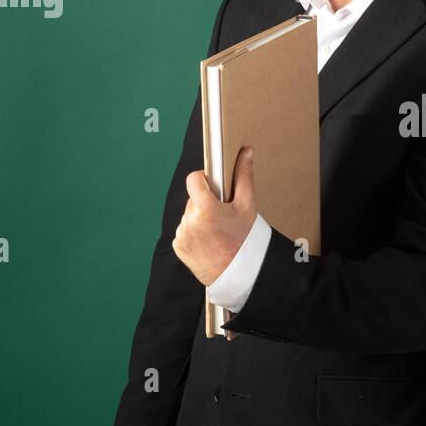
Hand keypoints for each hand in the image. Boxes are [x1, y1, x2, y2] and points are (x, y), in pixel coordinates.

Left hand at [173, 147, 256, 285]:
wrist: (238, 273)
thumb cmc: (245, 239)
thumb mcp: (247, 207)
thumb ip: (244, 176)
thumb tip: (246, 151)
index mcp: (205, 208)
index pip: (193, 179)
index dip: (203, 179)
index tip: (213, 187)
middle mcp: (190, 220)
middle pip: (194, 199)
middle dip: (206, 203)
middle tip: (222, 216)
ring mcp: (182, 234)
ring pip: (189, 215)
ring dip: (200, 219)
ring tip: (217, 232)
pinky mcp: (178, 246)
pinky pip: (184, 231)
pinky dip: (194, 233)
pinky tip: (208, 241)